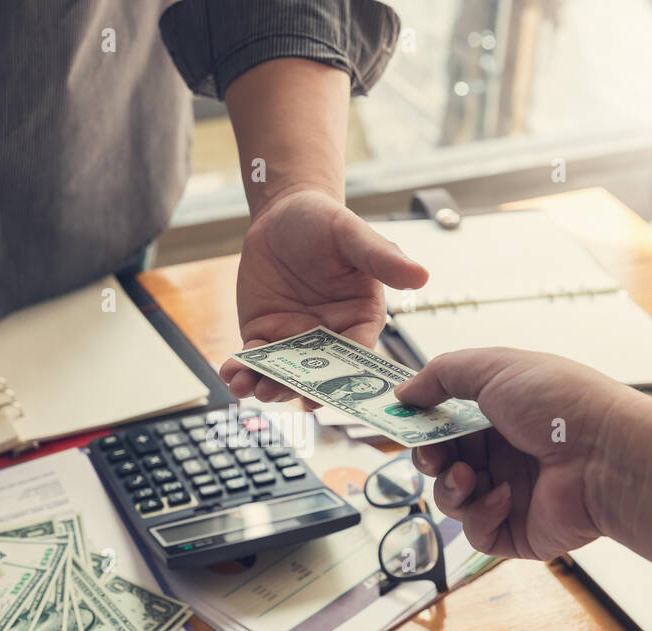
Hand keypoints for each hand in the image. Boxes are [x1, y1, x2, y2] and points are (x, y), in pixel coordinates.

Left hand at [221, 187, 428, 403]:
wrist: (284, 214)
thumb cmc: (326, 222)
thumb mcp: (353, 235)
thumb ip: (382, 258)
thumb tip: (421, 275)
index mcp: (360, 321)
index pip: (356, 357)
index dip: (343, 379)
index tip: (327, 395)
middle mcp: (329, 338)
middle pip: (315, 375)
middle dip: (294, 387)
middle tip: (274, 392)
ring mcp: (294, 340)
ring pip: (282, 373)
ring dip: (264, 384)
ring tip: (247, 386)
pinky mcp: (264, 334)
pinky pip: (254, 359)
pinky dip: (241, 369)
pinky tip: (230, 372)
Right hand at [394, 348, 641, 559]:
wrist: (609, 456)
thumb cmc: (561, 405)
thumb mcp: (494, 368)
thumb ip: (440, 374)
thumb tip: (403, 393)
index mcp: (501, 415)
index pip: (446, 423)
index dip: (422, 425)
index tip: (401, 424)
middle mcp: (505, 454)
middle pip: (442, 463)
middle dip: (429, 458)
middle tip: (433, 455)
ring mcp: (512, 495)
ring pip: (452, 500)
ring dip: (450, 488)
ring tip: (468, 476)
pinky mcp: (519, 532)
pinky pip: (477, 532)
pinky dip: (480, 515)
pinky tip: (504, 497)